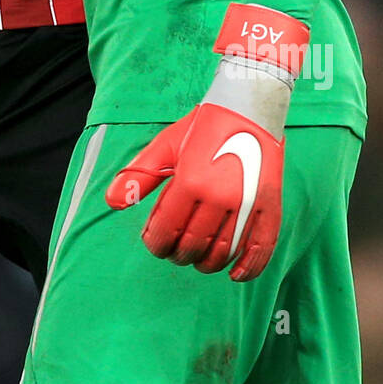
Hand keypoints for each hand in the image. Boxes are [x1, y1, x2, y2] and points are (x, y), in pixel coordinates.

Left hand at [105, 102, 284, 281]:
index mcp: (190, 182)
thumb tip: (112, 203)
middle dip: (177, 254)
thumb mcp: (165, 146)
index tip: (154, 243)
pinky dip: (247, 269)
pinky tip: (233, 274)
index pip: (166, 231)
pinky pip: (261, 249)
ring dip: (205, 263)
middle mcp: (219, 197)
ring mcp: (247, 205)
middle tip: (173, 251)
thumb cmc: (203, 127)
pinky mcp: (270, 206)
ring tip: (196, 257)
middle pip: (193, 246)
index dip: (156, 243)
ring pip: (222, 253)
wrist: (248, 109)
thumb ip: (139, 176)